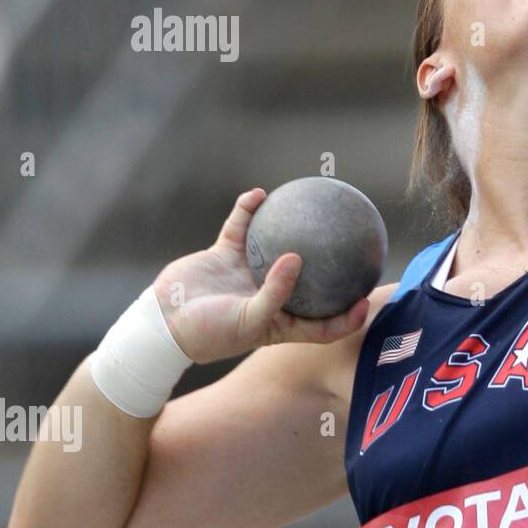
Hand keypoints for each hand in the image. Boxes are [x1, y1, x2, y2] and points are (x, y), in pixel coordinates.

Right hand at [151, 188, 370, 363]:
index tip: (366, 299)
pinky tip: (260, 194)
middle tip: (354, 246)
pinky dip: (248, 210)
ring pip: (277, 246)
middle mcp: (270, 296)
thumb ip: (276, 293)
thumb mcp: (249, 321)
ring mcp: (247, 274)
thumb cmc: (209, 334)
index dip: (347, 317)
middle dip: (331, 267)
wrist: (162, 325)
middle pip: (309, 282)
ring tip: (312, 204)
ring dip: (293, 227)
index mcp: (280, 323)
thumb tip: (298, 259)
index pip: (323, 325)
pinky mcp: (224, 256)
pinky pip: (242, 227)